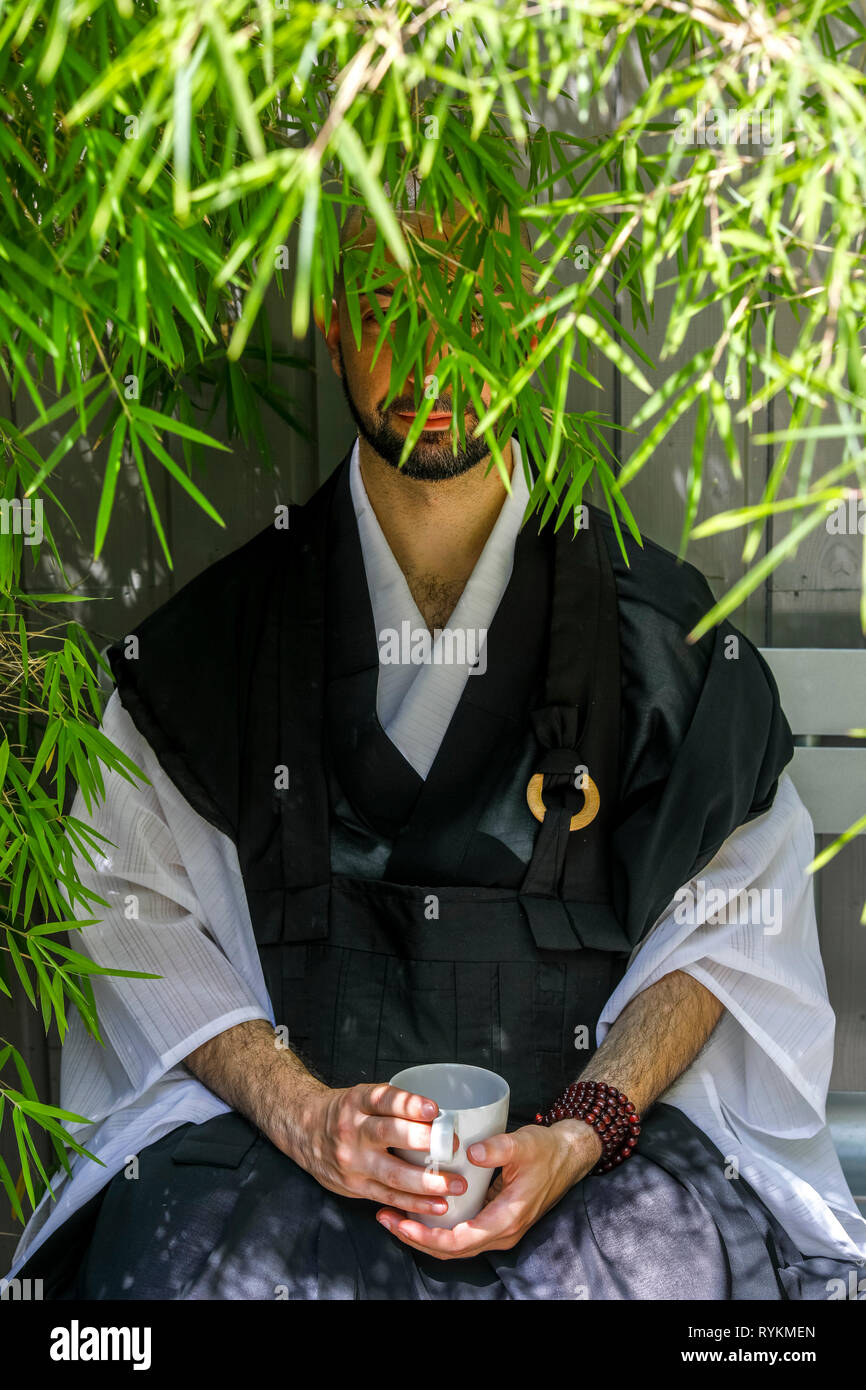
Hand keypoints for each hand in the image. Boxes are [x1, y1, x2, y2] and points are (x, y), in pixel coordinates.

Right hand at [297, 1081, 466, 1219]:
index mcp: (357, 1102)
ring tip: (455, 1184)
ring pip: (392, 1173)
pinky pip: (389, 1196)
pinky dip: (415, 1203)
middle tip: (453, 1145)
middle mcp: (352, 1130)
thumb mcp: (361, 1097)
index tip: (434, 1109)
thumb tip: (440, 1116)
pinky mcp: (354, 1187)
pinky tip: (438, 1205)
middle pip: (388, 1135)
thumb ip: (393, 1104)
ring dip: (427, 1181)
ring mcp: (352, 1162)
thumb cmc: (345, 1112)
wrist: (303, 1131)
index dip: (408, 1104)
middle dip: (423, 1141)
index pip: (383, 1100)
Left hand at [375, 1119, 601, 1259]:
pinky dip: (435, 1228)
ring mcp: (497, 1229)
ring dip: (422, 1235)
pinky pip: (460, 1233)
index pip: (460, 1241)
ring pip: (453, 1245)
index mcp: (506, 1220)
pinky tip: (416, 1210)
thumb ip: (499, 1148)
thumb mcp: (524, 1144)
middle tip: (384, 1218)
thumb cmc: (546, 1151)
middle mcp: (500, 1232)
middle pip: (450, 1250)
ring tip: (392, 1216)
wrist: (568, 1156)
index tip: (402, 1221)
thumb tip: (471, 1152)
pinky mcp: (493, 1220)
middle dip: (415, 1238)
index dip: (427, 1236)